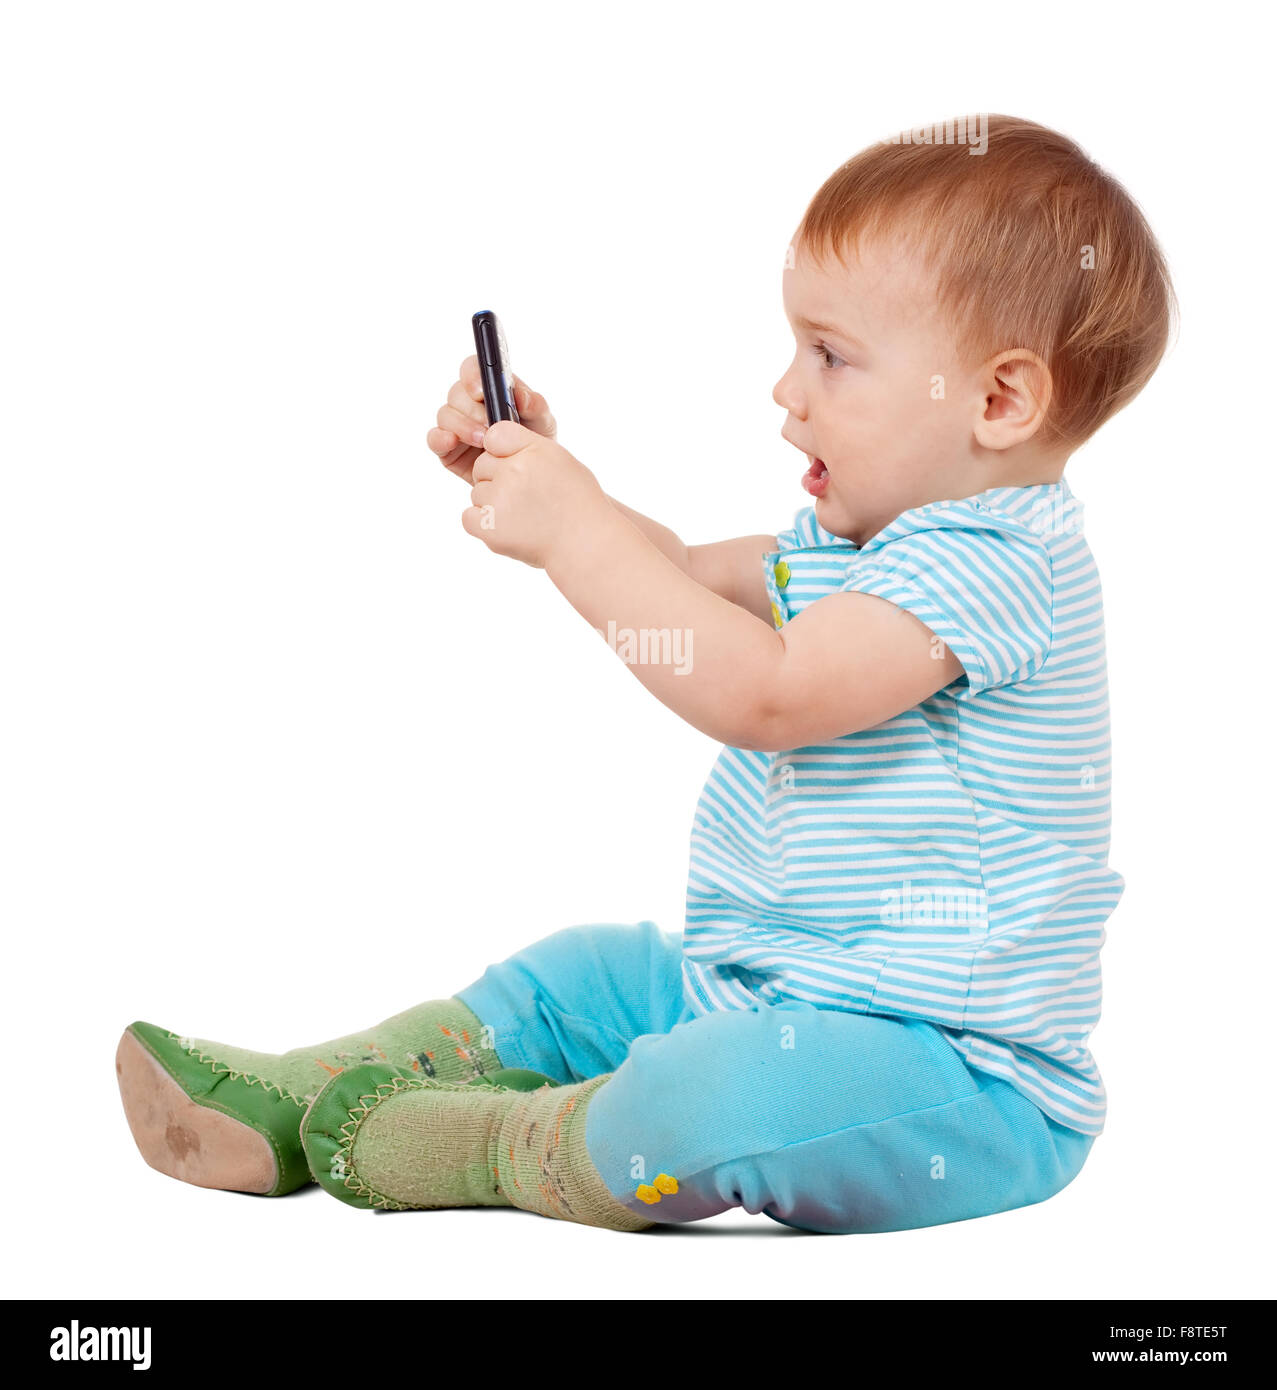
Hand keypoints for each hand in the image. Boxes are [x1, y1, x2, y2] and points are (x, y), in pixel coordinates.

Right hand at [427, 354, 556, 485]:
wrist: (528, 475)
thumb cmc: (533, 441)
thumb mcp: (543, 422)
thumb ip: (535, 405)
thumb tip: (520, 396)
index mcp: (490, 388)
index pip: (472, 369)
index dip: (472, 376)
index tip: (481, 392)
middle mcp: (468, 403)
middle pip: (456, 394)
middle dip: (472, 410)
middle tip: (490, 426)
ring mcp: (456, 425)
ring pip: (446, 415)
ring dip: (463, 427)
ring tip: (484, 442)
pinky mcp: (448, 448)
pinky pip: (435, 439)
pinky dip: (440, 439)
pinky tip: (452, 442)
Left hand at [462, 421, 610, 568]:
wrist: (586, 543)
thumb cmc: (576, 503)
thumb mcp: (560, 461)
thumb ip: (527, 448)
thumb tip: (492, 440)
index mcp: (532, 450)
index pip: (495, 435)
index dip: (503, 452)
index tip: (517, 467)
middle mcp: (513, 471)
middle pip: (482, 466)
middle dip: (496, 479)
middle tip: (525, 497)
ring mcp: (499, 499)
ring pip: (477, 493)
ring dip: (492, 504)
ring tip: (523, 516)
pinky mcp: (489, 526)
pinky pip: (468, 517)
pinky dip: (484, 524)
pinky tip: (509, 528)